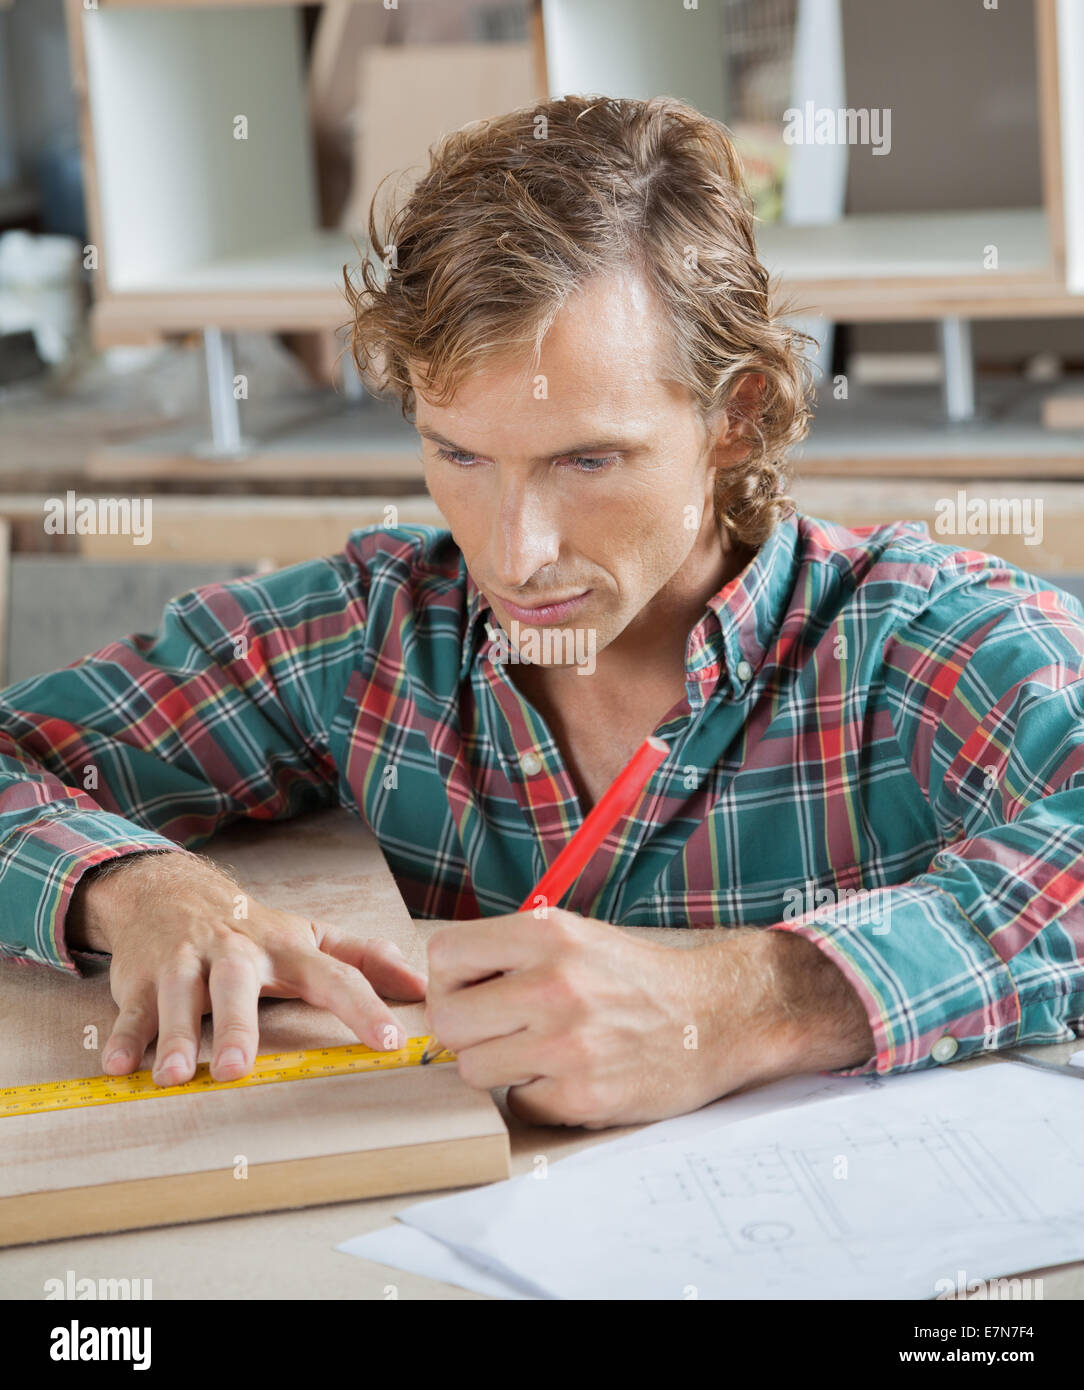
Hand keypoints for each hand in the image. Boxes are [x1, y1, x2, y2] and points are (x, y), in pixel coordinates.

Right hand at [68, 851, 426, 1086]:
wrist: (170, 891)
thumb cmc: (252, 929)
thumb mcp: (310, 937)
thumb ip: (364, 960)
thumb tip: (420, 984)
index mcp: (286, 950)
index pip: (333, 976)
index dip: (365, 1006)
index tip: (390, 1041)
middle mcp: (235, 953)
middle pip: (236, 985)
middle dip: (236, 1025)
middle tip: (238, 1070)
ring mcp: (185, 963)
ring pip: (179, 996)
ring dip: (174, 1035)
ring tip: (173, 1076)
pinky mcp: (144, 978)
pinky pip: (133, 1009)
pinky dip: (124, 1037)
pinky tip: (120, 1067)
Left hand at [424, 908, 794, 1128]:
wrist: (714, 1018)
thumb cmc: (634, 978)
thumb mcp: (574, 937)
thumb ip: (509, 953)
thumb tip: (436, 985)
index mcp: (548, 935)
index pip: (444, 956)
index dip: (448, 979)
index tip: (471, 991)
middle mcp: (555, 984)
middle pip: (447, 1021)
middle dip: (465, 1030)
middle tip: (498, 1029)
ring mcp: (568, 1044)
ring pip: (474, 1069)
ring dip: (498, 1066)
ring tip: (538, 1051)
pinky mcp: (582, 1094)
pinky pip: (516, 1104)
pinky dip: (535, 1096)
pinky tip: (568, 1075)